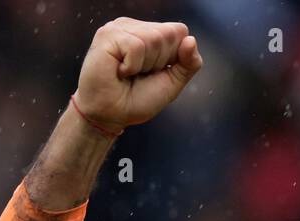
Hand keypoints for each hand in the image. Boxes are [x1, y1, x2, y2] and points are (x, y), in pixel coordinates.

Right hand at [74, 18, 202, 130]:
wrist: (111, 115)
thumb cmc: (138, 99)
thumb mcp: (173, 82)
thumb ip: (189, 63)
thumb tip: (191, 40)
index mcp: (150, 33)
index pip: (180, 31)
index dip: (174, 57)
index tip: (155, 72)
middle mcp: (135, 26)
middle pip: (169, 34)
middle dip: (160, 62)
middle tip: (140, 74)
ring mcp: (119, 28)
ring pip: (154, 38)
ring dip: (146, 65)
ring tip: (128, 73)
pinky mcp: (107, 35)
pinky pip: (137, 46)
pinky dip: (132, 66)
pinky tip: (119, 71)